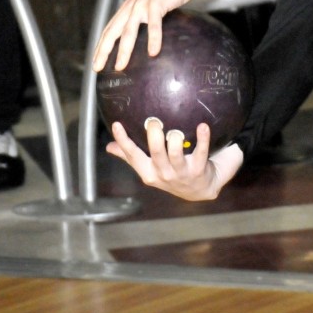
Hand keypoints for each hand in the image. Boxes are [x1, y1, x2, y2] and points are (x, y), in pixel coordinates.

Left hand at [93, 0, 219, 71]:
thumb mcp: (149, 5)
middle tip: (97, 67)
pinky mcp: (156, 4)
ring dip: (124, 50)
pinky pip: (154, 24)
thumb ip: (143, 19)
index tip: (96, 63)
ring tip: (120, 66)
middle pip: (112, 31)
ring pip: (129, 30)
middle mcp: (130, 7)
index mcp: (127, 8)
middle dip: (103, 50)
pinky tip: (153, 52)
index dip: (101, 46)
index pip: (108, 30)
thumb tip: (144, 39)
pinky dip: (153, 38)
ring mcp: (142, 5)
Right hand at [106, 117, 243, 200]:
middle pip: (156, 154)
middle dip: (154, 137)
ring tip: (175, 129)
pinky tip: (203, 126)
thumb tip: (109, 146)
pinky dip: (203, 139)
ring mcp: (181, 173)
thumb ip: (131, 157)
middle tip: (153, 121)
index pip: (133, 156)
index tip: (117, 124)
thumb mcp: (150, 170)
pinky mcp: (199, 169)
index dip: (123, 141)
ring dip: (175, 140)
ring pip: (176, 155)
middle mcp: (164, 173)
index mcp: (149, 172)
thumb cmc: (172, 174)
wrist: (201, 190)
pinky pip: (201, 152)